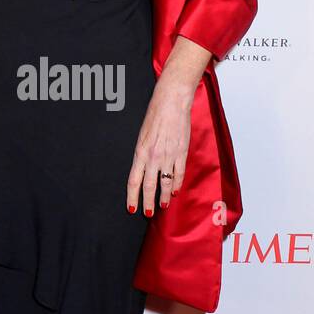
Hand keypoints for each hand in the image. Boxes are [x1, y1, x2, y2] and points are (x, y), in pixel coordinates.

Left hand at [126, 35, 212, 215]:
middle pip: (149, 186)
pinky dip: (176, 184)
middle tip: (147, 213)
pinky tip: (173, 191)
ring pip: (165, 183)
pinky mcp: (181, 152)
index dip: (132, 196)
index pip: (134, 180)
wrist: (171, 101)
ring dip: (163, 197)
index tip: (132, 208)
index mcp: (140, 151)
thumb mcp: (142, 135)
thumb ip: (142, 153)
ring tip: (161, 207)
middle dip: (147, 202)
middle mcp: (153, 156)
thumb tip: (142, 169)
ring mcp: (168, 155)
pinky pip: (178, 173)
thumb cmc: (155, 115)